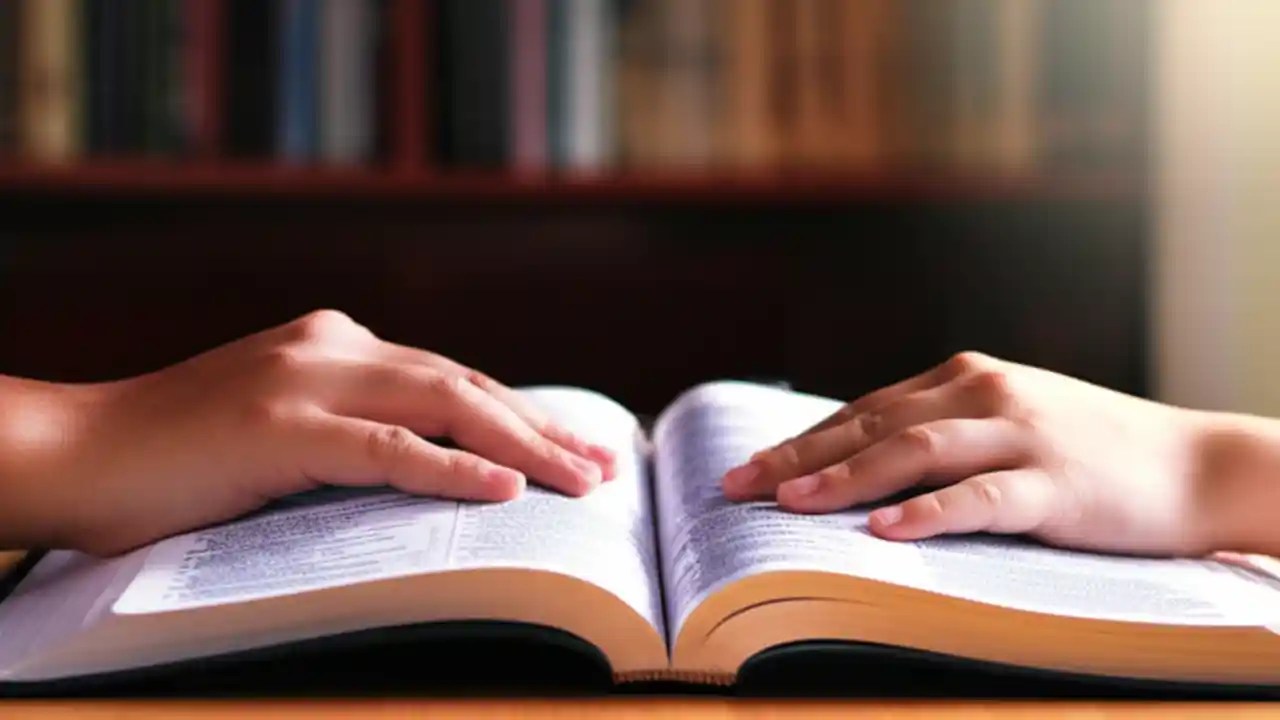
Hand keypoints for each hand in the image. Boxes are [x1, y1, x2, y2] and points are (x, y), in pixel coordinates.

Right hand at [0, 310, 614, 555]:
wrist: (78, 452)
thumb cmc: (179, 455)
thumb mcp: (282, 426)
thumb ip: (351, 427)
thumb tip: (439, 465)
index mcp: (336, 343)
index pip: (452, 378)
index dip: (520, 414)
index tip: (575, 447)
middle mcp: (332, 347)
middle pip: (465, 386)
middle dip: (541, 429)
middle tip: (604, 467)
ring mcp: (307, 381)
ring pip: (444, 407)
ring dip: (522, 447)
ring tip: (581, 482)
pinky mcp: (281, 429)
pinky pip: (388, 450)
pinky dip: (452, 470)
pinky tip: (506, 492)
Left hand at [721, 352, 1279, 556]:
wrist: (1192, 463)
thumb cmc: (1088, 450)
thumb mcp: (1006, 422)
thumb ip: (941, 430)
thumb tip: (859, 464)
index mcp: (963, 379)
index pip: (863, 412)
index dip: (799, 441)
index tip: (744, 470)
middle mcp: (981, 393)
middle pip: (870, 426)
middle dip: (796, 457)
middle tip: (734, 486)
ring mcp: (1019, 433)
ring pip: (914, 451)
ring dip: (844, 478)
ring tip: (788, 504)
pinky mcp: (1054, 480)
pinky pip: (981, 496)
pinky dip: (929, 513)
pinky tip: (885, 531)